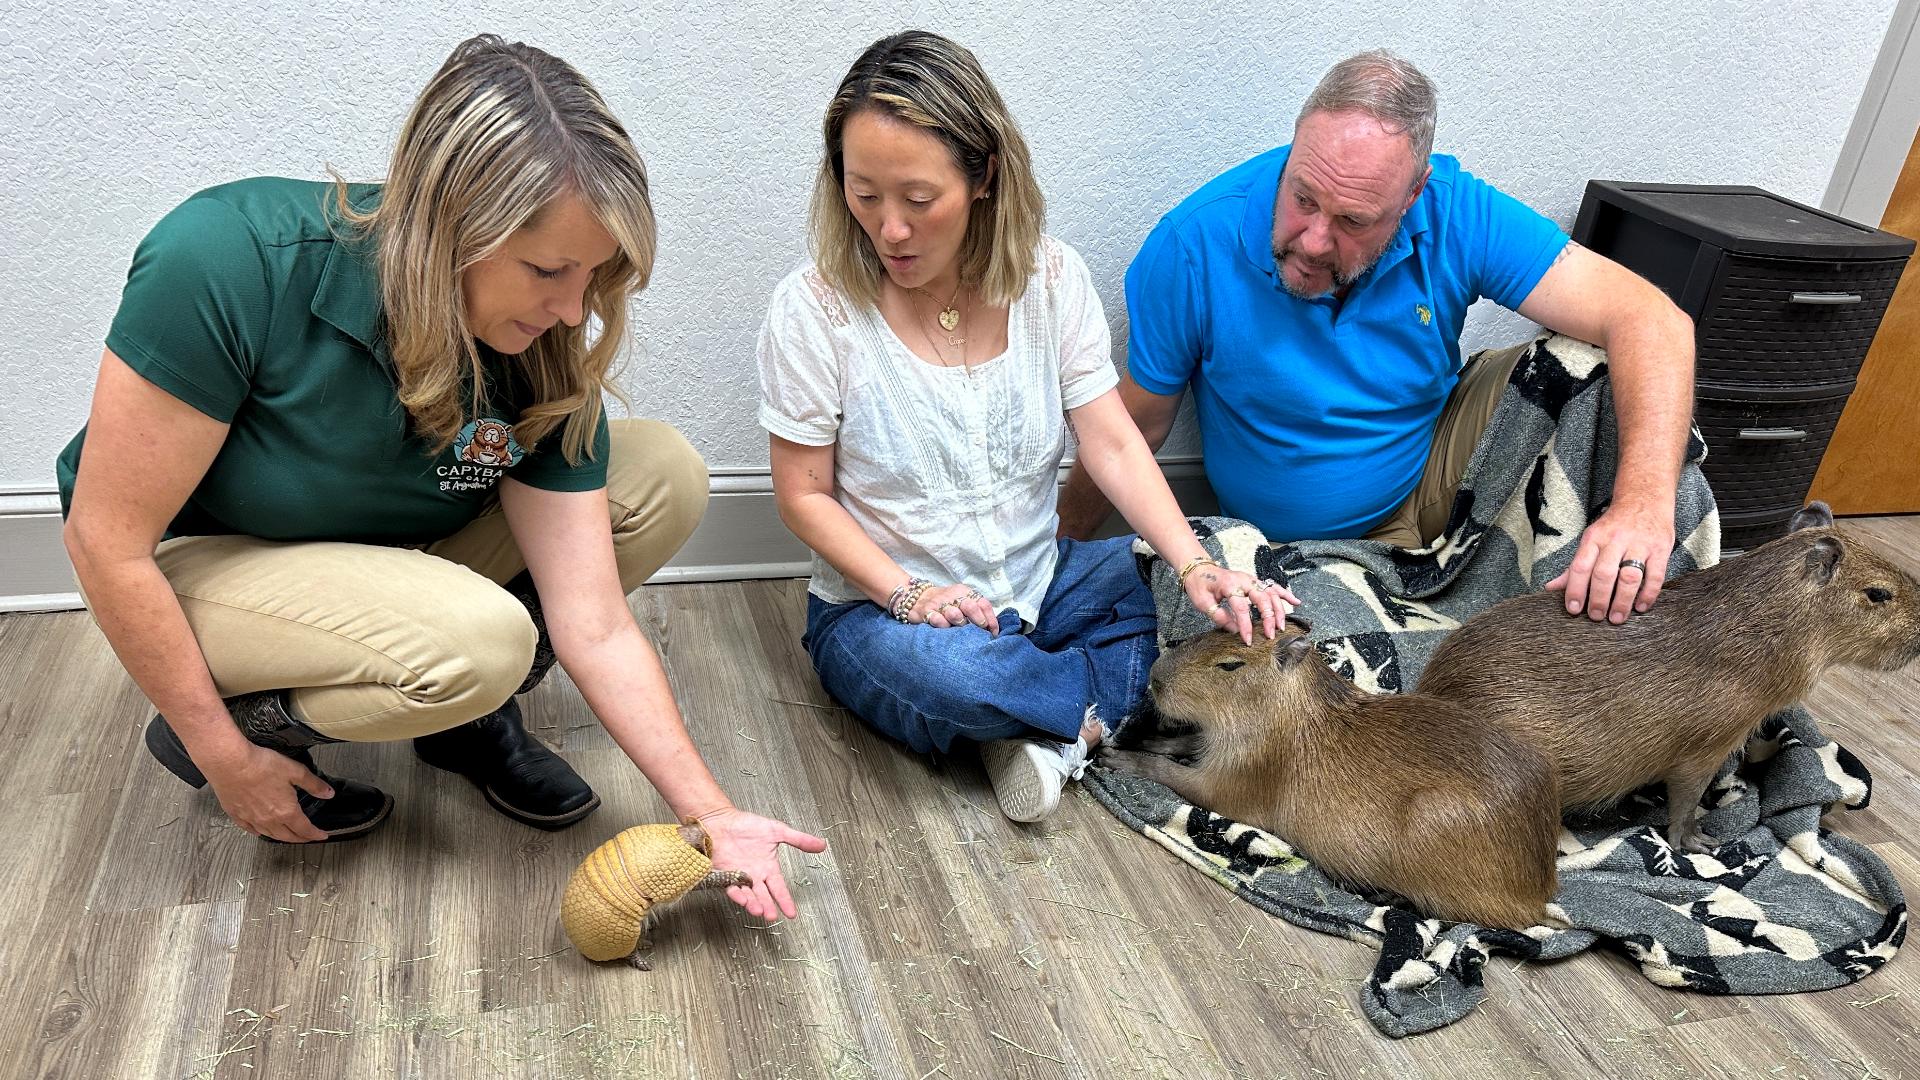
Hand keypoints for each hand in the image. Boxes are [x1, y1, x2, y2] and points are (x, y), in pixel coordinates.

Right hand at [198, 742, 332, 842]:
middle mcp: (269, 820)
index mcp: (286, 811)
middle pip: (287, 836)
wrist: (230, 763)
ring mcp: (251, 819)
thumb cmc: (260, 765)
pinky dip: (258, 832)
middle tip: (307, 837)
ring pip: (269, 834)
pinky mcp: (236, 815)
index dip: (316, 834)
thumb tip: (328, 793)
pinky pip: (250, 829)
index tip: (322, 835)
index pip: (305, 829)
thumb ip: (313, 784)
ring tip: (287, 835)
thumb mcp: (295, 771)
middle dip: (300, 838)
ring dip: (281, 836)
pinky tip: (260, 831)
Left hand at [698, 807, 829, 920]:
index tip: (792, 913)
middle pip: (763, 896)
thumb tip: (822, 845)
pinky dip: (736, 893)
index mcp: (768, 868)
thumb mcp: (778, 830)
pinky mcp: (723, 874)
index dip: (785, 900)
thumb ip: (799, 839)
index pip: (779, 888)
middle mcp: (754, 875)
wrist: (721, 819)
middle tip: (772, 916)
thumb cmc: (747, 824)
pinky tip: (742, 898)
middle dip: (768, 906)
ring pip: (748, 894)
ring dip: (753, 903)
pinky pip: (730, 886)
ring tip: (758, 910)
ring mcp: (738, 876)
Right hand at [910, 583, 998, 636]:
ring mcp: (939, 603)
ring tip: (960, 631)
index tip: (993, 632)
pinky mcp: (926, 612)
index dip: (991, 619)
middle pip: (971, 607)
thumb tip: (990, 629)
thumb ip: (975, 611)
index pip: (983, 603)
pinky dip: (944, 627)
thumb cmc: (944, 603)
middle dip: (978, 621)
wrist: (916, 597)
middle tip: (979, 632)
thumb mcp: (960, 601)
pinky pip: (938, 620)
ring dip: (960, 625)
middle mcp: (953, 595)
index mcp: (964, 592)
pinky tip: (946, 630)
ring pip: (955, 614)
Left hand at [1183, 564, 1299, 644]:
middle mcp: (1244, 581)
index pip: (1241, 607)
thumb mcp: (1202, 602)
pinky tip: (1296, 602)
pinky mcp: (1255, 581)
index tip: (1249, 640)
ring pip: (1271, 593)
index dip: (1246, 625)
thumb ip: (1219, 616)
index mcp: (1230, 585)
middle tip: (1271, 634)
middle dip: (1269, 618)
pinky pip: (1273, 587)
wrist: (1199, 568)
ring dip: (1279, 609)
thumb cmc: (1200, 585)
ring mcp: (1251, 580)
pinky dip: (1285, 594)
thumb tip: (1234, 630)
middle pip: (1262, 598)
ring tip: (1281, 626)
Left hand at [1545, 498, 1675, 622]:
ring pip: (1629, 577)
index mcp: (1594, 538)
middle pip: (1604, 574)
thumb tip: (1550, 588)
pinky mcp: (1660, 549)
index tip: (1573, 610)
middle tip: (1596, 617)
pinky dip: (1648, 594)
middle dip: (1598, 599)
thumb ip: (1574, 566)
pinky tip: (1641, 607)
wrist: (1645, 498)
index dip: (1575, 590)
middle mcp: (1615, 540)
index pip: (1580, 566)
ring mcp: (1640, 544)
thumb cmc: (1614, 526)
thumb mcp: (1591, 540)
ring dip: (1622, 601)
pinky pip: (1655, 576)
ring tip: (1616, 618)